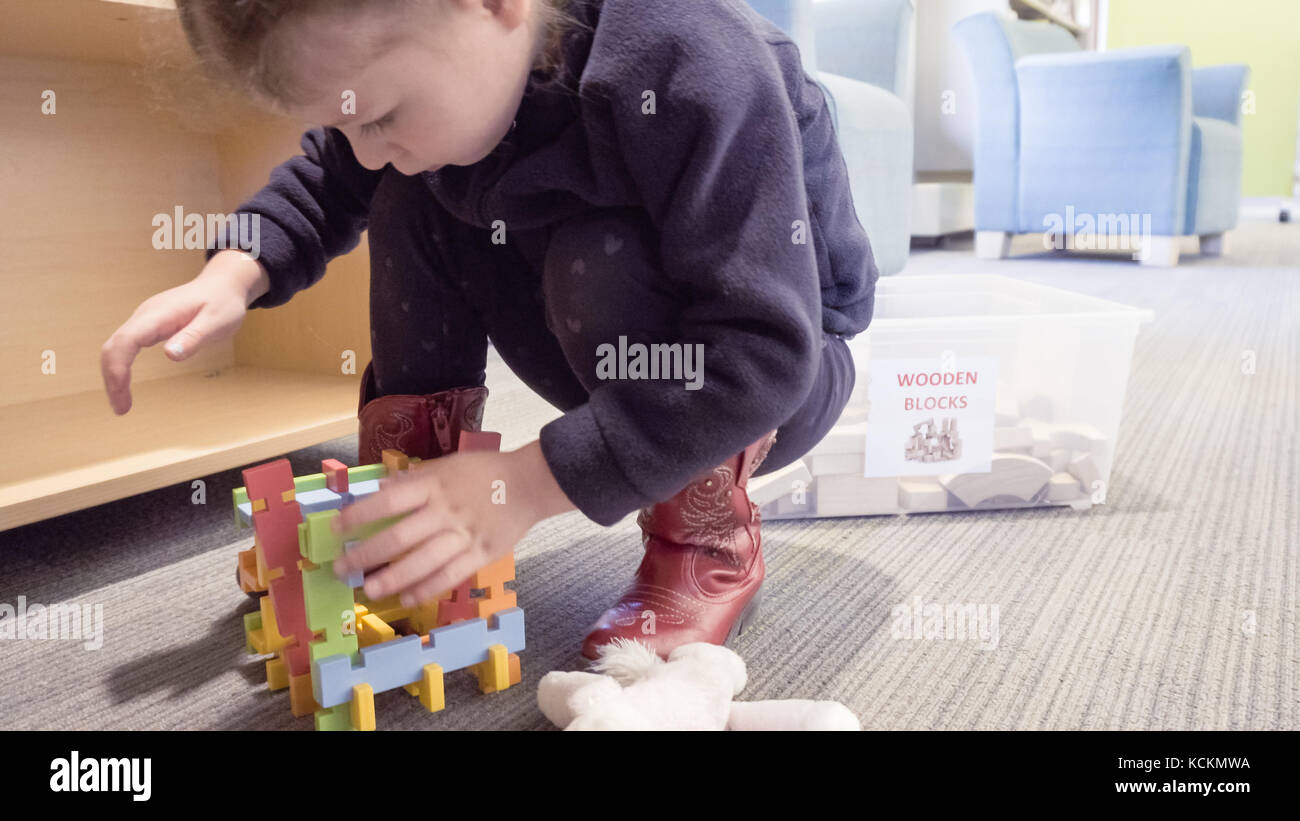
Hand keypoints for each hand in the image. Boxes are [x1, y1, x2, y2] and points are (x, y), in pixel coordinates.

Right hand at [100, 250, 269, 414]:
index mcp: (159, 315)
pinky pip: (125, 346)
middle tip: (121, 409)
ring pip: (116, 346)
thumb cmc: (222, 304)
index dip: (118, 367)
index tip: (121, 394)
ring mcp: (144, 319)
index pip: (127, 340)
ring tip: (122, 405)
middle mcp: (145, 315)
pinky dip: (120, 367)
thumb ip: (194, 338)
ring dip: (113, 375)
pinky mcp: (147, 325)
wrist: (222, 285)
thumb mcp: (217, 323)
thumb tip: (170, 355)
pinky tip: (124, 385)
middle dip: (112, 378)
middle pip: (114, 346)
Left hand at [331, 441, 573, 606]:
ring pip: (424, 562)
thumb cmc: (484, 472)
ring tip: (369, 589)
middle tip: (341, 568)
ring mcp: (464, 535)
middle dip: (366, 554)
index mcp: (435, 485)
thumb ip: (415, 479)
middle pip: (400, 537)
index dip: (360, 515)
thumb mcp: (447, 465)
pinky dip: (427, 589)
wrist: (530, 484)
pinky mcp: (481, 555)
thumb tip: (380, 490)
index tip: (336, 528)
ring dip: (393, 578)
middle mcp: (446, 511)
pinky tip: (406, 597)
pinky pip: (450, 576)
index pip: (389, 501)